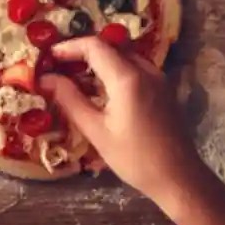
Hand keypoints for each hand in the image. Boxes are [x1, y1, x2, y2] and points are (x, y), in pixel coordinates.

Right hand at [40, 37, 205, 206]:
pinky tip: (101, 90)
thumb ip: (70, 99)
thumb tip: (45, 79)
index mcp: (128, 78)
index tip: (48, 58)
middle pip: (110, 46)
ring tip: (75, 78)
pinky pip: (135, 68)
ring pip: (123, 56)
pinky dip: (114, 70)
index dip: (69, 47)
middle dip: (82, 52)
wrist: (179, 178)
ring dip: (99, 61)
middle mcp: (146, 70)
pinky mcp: (163, 89)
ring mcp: (158, 79)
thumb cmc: (134, 158)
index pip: (95, 46)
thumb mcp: (96, 131)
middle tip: (59, 66)